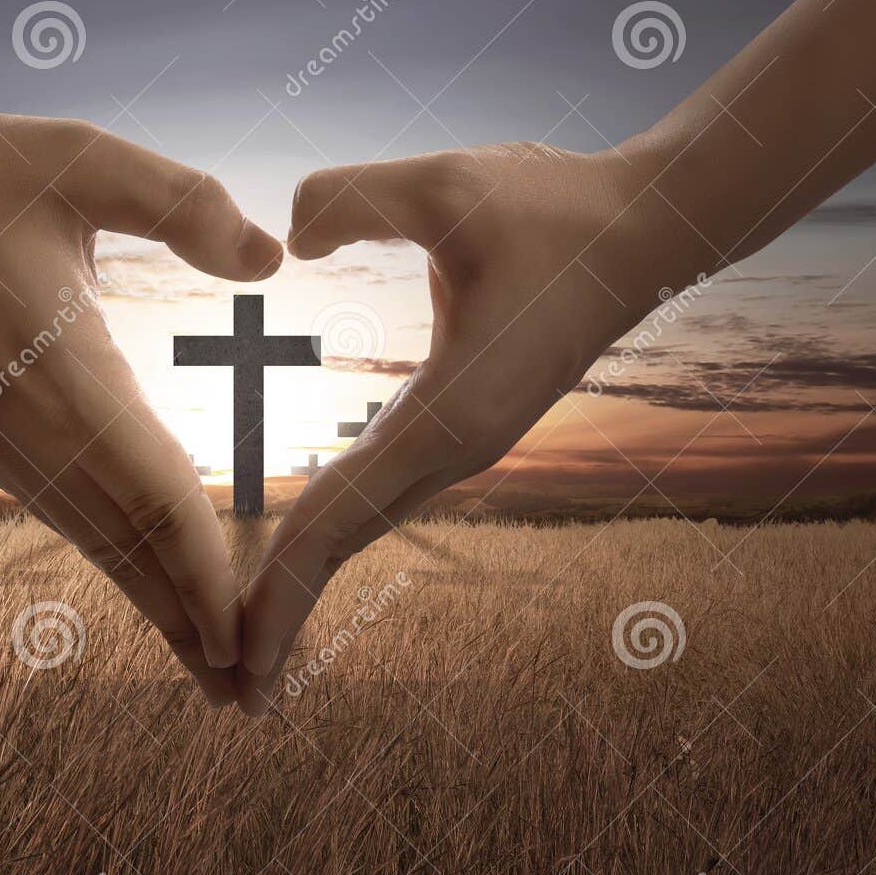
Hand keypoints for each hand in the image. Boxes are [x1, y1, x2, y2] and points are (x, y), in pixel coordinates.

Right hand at [0, 113, 281, 706]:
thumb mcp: (76, 156)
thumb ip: (182, 200)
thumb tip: (272, 259)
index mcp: (65, 376)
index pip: (155, 497)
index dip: (207, 572)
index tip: (251, 639)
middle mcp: (28, 434)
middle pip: (127, 550)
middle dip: (190, 625)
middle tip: (246, 703)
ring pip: (89, 544)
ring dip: (150, 606)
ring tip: (204, 666)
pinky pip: (55, 516)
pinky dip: (106, 559)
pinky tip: (132, 579)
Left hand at [238, 141, 691, 711]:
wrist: (647, 230)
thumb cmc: (556, 206)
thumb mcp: (449, 181)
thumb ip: (356, 196)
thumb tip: (283, 239)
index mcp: (452, 413)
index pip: (340, 512)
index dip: (278, 581)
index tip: (231, 650)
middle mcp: (456, 448)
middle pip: (346, 544)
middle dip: (285, 616)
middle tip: (228, 693)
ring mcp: (461, 445)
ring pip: (363, 527)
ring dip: (305, 584)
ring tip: (249, 648)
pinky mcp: (461, 428)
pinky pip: (380, 495)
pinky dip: (331, 537)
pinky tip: (297, 558)